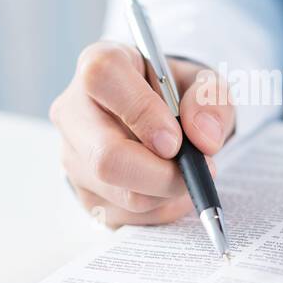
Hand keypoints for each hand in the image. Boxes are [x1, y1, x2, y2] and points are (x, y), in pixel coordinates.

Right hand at [50, 41, 234, 226]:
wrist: (160, 119)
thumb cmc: (178, 96)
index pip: (104, 80)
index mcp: (100, 65)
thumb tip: (203, 138)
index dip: (143, 112)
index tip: (176, 140)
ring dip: (166, 193)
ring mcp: (72, 155)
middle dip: (161, 175)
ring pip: (120, 193)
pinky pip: (124, 216)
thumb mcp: (205, 84)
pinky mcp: (82, 192)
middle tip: (195, 171)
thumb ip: (210, 99)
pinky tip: (167, 188)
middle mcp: (74, 110)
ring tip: (184, 173)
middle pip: (105, 156)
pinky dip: (158, 209)